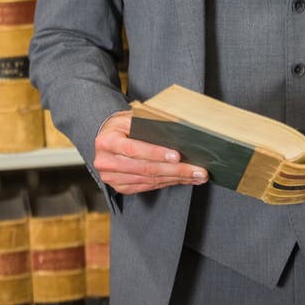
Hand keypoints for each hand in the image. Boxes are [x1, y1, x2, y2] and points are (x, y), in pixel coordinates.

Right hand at [94, 110, 208, 193]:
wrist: (106, 137)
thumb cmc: (123, 124)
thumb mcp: (130, 117)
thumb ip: (147, 122)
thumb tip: (177, 128)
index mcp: (107, 141)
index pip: (134, 149)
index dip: (156, 153)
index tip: (178, 156)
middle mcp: (106, 162)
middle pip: (146, 168)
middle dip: (176, 170)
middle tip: (199, 171)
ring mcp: (111, 177)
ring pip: (149, 180)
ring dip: (176, 179)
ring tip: (197, 176)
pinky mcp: (120, 186)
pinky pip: (147, 186)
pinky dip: (167, 182)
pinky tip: (183, 179)